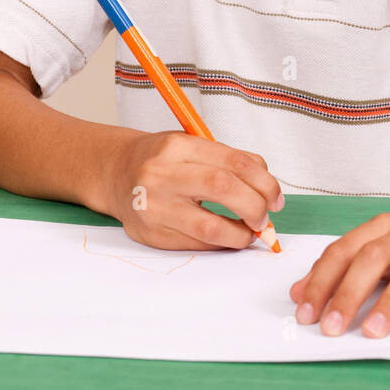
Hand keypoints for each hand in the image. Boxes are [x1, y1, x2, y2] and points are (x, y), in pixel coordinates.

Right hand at [108, 130, 283, 250]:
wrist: (114, 173)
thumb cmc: (160, 159)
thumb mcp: (191, 145)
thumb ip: (229, 160)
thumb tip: (268, 188)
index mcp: (177, 145)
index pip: (233, 162)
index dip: (263, 182)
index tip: (275, 196)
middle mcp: (161, 174)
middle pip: (223, 189)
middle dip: (255, 206)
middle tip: (265, 216)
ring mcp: (153, 207)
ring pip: (210, 227)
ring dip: (240, 234)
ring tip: (250, 231)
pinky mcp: (150, 234)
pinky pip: (195, 245)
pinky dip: (220, 244)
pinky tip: (227, 237)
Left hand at [289, 199, 389, 337]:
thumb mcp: (383, 246)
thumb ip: (343, 267)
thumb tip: (299, 293)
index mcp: (383, 228)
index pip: (344, 250)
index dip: (321, 281)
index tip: (303, 313)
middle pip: (374, 257)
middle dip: (349, 293)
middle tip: (331, 328)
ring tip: (373, 332)